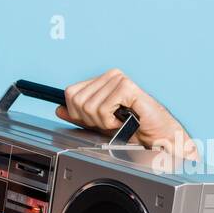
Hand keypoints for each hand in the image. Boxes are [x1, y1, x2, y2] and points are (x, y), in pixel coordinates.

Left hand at [55, 68, 198, 162]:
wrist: (154, 136)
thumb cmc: (131, 128)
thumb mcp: (98, 123)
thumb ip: (79, 115)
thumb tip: (59, 109)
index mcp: (102, 80)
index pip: (71, 93)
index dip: (78, 113)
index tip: (97, 120)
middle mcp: (110, 76)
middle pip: (77, 100)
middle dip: (90, 119)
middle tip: (110, 121)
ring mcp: (119, 79)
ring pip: (89, 106)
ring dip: (102, 121)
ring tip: (118, 121)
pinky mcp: (127, 87)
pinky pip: (102, 108)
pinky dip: (110, 121)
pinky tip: (123, 119)